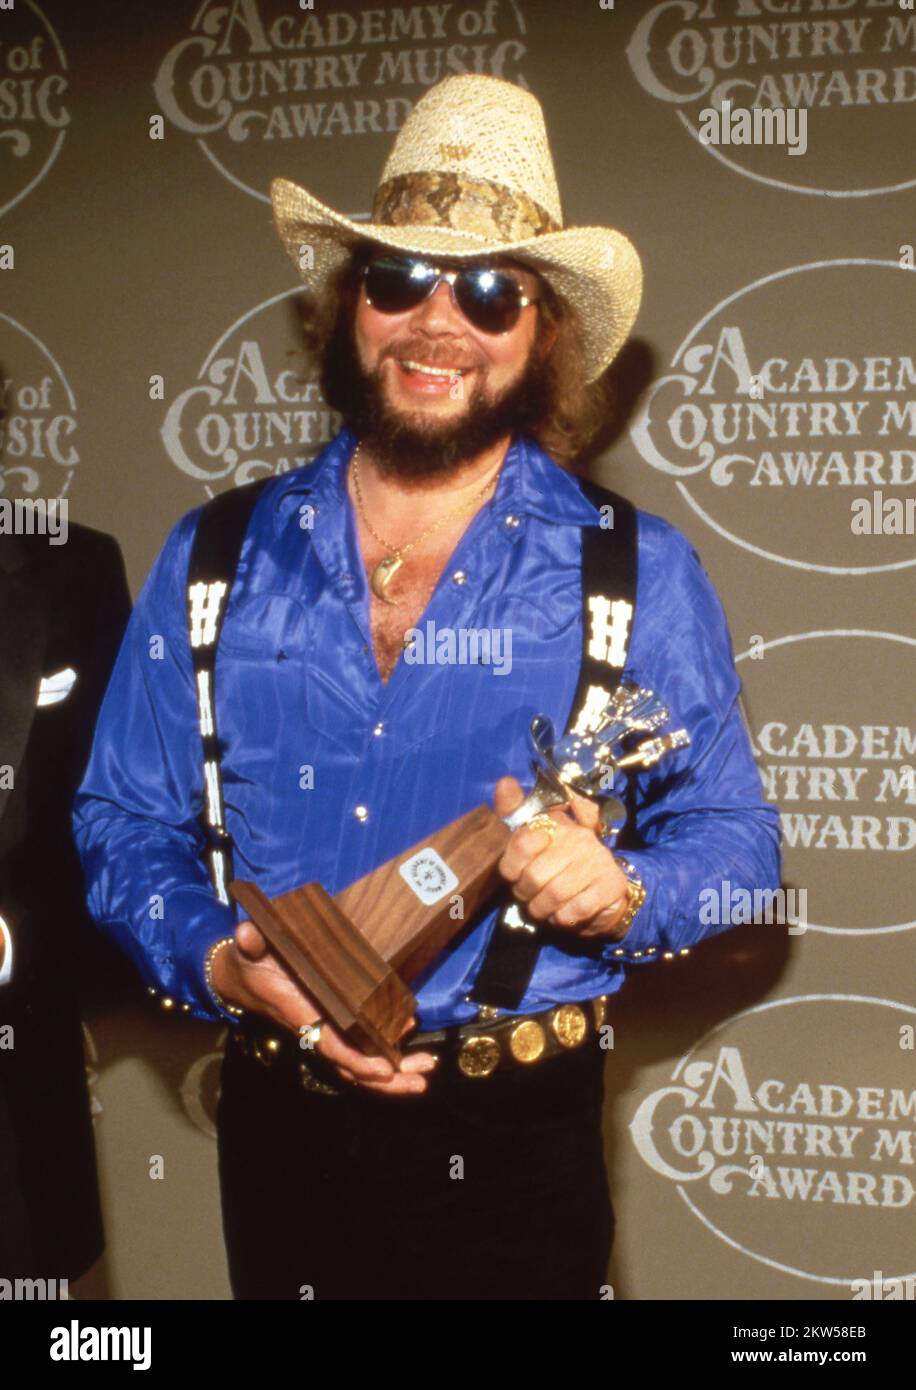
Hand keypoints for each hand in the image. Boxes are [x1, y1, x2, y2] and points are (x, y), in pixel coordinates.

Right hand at [211, 921, 438, 1094]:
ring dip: (395, 1072)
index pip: (330, 1044)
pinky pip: (360, 1050)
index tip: (383, 1069)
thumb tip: (247, 933)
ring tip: (426, 1068)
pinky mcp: (333, 1027)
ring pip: (360, 1063)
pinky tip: (411, 1043)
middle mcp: (316, 1029)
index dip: (356, 1060)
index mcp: (299, 1013)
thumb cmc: (249, 962)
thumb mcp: (247, 949)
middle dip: (388, 1079)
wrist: (242, 978)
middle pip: (353, 1066)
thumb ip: (250, 942)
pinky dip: (386, 1054)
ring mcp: (326, 1031)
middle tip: (421, 1079)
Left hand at [493, 776, 633, 939]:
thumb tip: (504, 782)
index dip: (511, 866)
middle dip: (525, 894)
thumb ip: (514, 810)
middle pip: (535, 876)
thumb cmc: (559, 862)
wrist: (604, 888)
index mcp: (558, 823)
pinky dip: (562, 918)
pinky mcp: (611, 885)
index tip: (512, 874)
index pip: (524, 841)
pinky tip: (562, 914)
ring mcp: (598, 861)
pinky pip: (575, 910)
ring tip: (541, 907)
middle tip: (527, 896)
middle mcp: (580, 838)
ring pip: (554, 896)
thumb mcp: (534, 835)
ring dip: (541, 909)